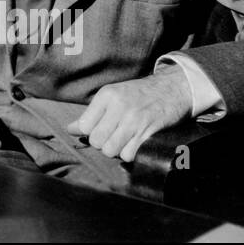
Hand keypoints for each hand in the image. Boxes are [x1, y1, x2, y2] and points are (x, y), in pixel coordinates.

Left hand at [66, 66, 192, 162]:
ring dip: (115, 150)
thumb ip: (92, 112)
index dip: (87, 133)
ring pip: (110, 150)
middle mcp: (120, 106)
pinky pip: (128, 155)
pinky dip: (129, 154)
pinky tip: (133, 144)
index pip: (84, 125)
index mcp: (107, 95)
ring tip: (122, 141)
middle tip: (111, 137)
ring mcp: (135, 120)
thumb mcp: (113, 94)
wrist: (172, 89)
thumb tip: (71, 129)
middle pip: (96, 141)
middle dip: (101, 143)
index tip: (95, 131)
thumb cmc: (139, 94)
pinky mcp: (149, 133)